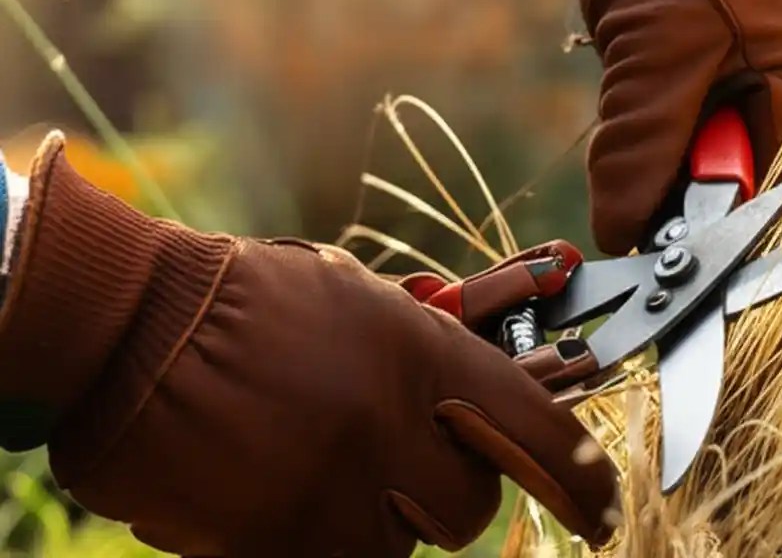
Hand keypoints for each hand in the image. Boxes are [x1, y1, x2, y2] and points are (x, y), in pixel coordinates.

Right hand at [0, 133, 617, 556]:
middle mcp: (391, 424)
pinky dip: (326, 540)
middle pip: (472, 507)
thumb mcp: (359, 299)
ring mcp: (336, 489)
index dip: (580, 475)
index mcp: (421, 352)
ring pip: (404, 543)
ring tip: (323, 466)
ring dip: (378, 516)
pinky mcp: (282, 542)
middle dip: (449, 494)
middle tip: (407, 468)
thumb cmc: (249, 299)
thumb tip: (497, 380)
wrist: (130, 329)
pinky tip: (289, 495)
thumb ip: (431, 345)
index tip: (600, 508)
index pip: (536, 427)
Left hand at [545, 0, 781, 255]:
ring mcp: (777, 83)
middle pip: (749, 187)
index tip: (658, 240)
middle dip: (682, 182)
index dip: (723, 229)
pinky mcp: (737, 78)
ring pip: (712, 166)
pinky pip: (694, 136)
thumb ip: (644, 148)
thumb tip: (624, 236)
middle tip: (635, 157)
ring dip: (662, 151)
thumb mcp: (654, 50)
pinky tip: (642, 81)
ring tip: (641, 86)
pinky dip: (656, 129)